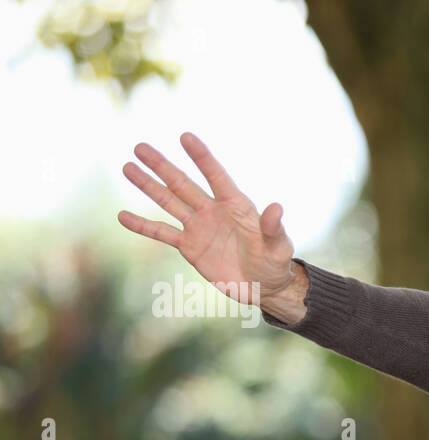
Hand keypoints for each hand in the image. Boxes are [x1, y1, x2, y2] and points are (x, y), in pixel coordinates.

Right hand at [117, 132, 295, 307]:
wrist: (262, 287)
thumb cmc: (275, 264)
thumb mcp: (278, 248)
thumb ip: (274, 228)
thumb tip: (277, 207)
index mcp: (236, 205)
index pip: (216, 176)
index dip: (201, 158)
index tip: (185, 137)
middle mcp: (213, 210)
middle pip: (183, 184)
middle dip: (162, 166)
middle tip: (140, 147)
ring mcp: (199, 226)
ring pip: (169, 202)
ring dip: (148, 186)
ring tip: (128, 167)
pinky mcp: (189, 246)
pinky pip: (162, 233)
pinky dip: (143, 226)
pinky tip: (122, 216)